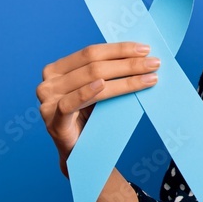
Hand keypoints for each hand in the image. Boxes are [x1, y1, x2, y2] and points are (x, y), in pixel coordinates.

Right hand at [36, 42, 158, 177]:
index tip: (146, 49)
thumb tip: (140, 56)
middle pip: (94, 64)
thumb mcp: (97, 92)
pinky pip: (71, 103)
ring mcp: (48, 101)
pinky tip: (103, 84)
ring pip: (90, 79)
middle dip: (128, 63)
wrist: (79, 153)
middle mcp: (49, 81)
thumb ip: (106, 73)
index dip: (119, 49)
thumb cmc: (90, 118)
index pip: (91, 52)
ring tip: (149, 77)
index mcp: (58, 69)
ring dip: (125, 77)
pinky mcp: (53, 120)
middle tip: (154, 63)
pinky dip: (87, 92)